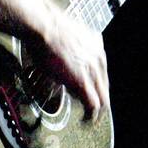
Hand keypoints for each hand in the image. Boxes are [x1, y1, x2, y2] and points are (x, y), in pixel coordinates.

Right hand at [25, 5, 108, 121]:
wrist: (43, 25)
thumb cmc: (45, 27)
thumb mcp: (65, 37)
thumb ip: (70, 51)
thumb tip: (62, 62)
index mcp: (96, 44)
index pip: (101, 71)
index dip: (96, 85)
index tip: (90, 92)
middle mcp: (98, 57)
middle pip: (104, 85)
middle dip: (99, 100)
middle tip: (92, 112)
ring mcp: (92, 69)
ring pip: (102, 97)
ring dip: (96, 111)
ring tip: (89, 119)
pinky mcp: (83, 81)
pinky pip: (93, 104)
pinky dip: (91, 116)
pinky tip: (86, 122)